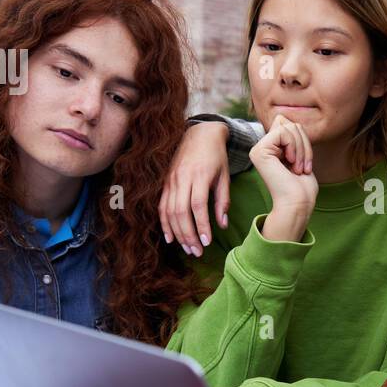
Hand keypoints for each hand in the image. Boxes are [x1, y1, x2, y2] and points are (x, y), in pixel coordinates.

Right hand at [159, 121, 230, 257]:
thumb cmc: (216, 157)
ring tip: (187, 248)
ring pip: (169, 211)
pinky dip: (164, 223)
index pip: (197, 205)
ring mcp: (170, 180)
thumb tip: (222, 225)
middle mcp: (182, 178)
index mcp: (199, 175)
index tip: (207, 242)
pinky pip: (161, 206)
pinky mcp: (165, 182)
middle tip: (197, 251)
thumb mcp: (224, 176)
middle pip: (180, 211)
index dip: (201, 225)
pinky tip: (170, 238)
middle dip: (188, 234)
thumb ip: (223, 200)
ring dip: (177, 233)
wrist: (199, 134)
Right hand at [249, 115, 317, 241]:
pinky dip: (295, 147)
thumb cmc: (302, 187)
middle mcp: (262, 147)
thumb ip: (292, 136)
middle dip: (304, 142)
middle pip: (289, 123)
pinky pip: (283, 133)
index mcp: (271, 148)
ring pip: (288, 127)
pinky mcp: (259, 151)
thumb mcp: (300, 154)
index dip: (303, 139)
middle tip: (303, 165)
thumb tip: (281, 116)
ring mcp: (258, 149)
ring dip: (302, 148)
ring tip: (299, 167)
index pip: (289, 125)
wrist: (297, 203)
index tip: (305, 162)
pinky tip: (292, 164)